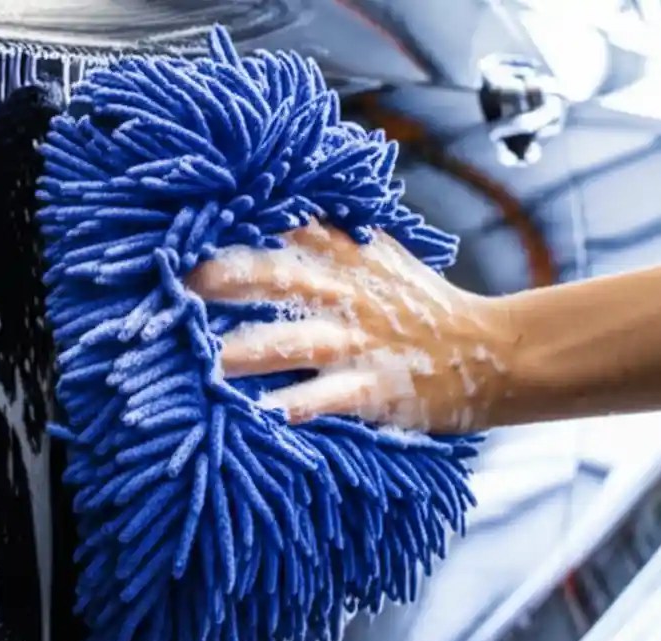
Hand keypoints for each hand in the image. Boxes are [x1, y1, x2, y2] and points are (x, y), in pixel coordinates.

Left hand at [188, 219, 513, 432]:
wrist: (488, 351)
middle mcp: (345, 291)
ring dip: (241, 351)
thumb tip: (267, 203)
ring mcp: (358, 341)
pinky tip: (259, 417)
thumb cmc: (418, 305)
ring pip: (291, 342)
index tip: (181, 223)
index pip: (282, 226)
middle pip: (276, 277)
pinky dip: (294, 407)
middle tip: (172, 289)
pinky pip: (326, 397)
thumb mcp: (376, 253)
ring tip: (199, 362)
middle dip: (222, 280)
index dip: (232, 222)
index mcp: (344, 253)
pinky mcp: (374, 387)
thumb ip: (324, 232)